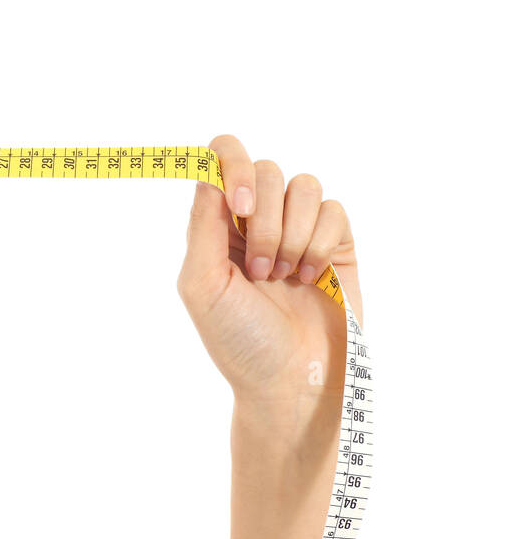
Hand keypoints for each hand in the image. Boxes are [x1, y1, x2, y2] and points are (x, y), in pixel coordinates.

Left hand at [177, 135, 360, 415]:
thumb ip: (202, 225)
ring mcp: (299, 229)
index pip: (222, 159)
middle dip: (264, 221)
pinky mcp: (337, 244)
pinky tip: (311, 276)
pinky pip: (334, 210)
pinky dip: (322, 243)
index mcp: (217, 225)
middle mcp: (257, 220)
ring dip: (293, 234)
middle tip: (260, 269)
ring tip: (284, 276)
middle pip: (265, 169)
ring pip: (303, 185)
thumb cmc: (238, 340)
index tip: (239, 206)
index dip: (233, 167)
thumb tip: (210, 173)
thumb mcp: (202, 285)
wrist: (292, 380)